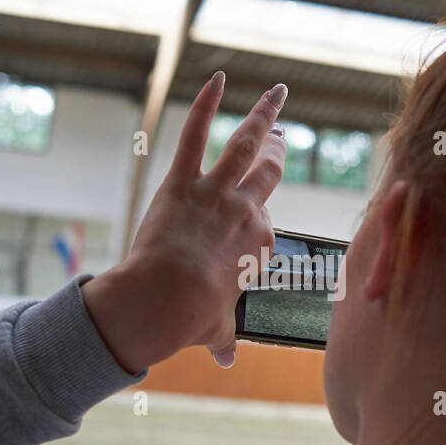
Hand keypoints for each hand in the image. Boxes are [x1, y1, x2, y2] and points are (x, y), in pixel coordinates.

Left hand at [83, 72, 286, 370]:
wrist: (164, 298)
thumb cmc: (191, 316)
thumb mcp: (215, 328)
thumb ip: (224, 340)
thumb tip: (228, 363)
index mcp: (258, 244)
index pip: (265, 221)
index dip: (258, 217)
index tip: (255, 215)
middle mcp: (246, 211)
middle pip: (269, 173)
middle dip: (277, 152)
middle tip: (281, 137)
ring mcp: (216, 192)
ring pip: (246, 145)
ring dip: (263, 117)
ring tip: (276, 95)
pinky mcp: (183, 180)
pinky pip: (195, 134)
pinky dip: (206, 105)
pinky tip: (218, 81)